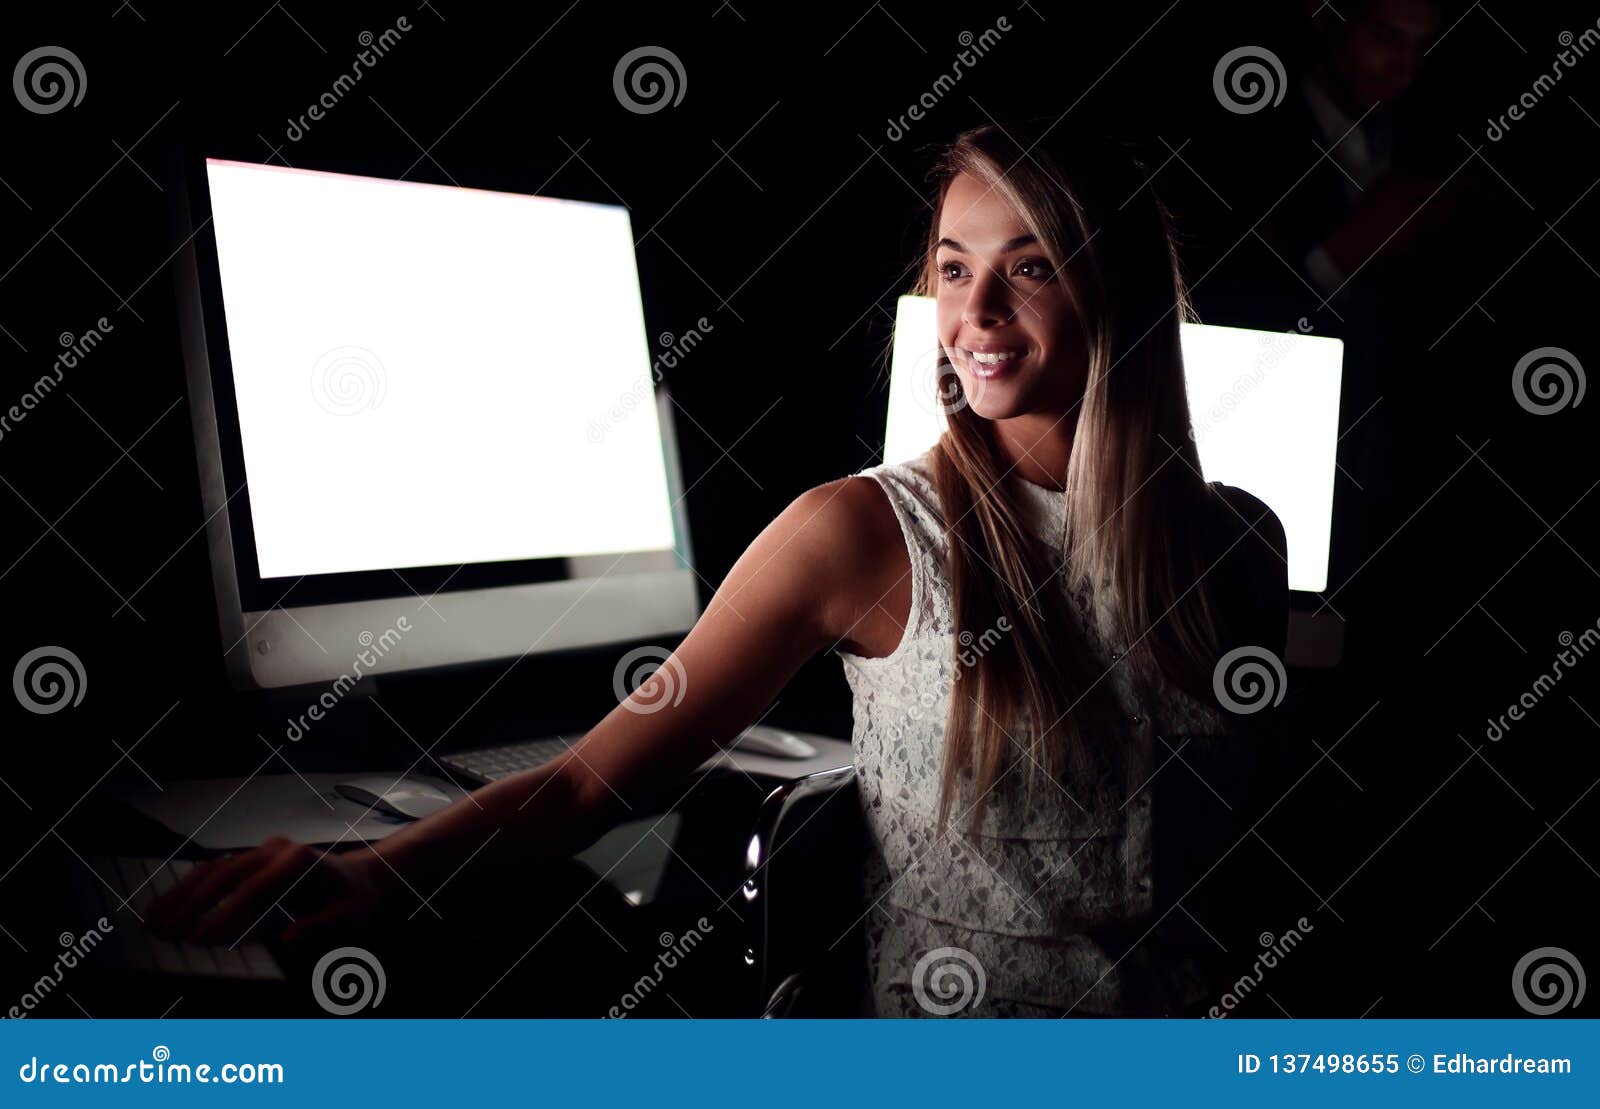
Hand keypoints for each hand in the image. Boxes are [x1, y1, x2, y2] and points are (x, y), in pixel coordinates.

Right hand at [148, 837, 388, 946]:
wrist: (363, 877)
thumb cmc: (356, 899)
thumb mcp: (351, 914)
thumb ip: (322, 925)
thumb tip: (287, 940)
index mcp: (301, 860)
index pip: (257, 887)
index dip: (227, 912)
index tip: (202, 937)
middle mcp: (278, 850)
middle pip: (227, 873)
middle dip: (193, 903)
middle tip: (165, 933)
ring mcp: (263, 852)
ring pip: (215, 869)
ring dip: (182, 894)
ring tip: (153, 920)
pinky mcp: (254, 861)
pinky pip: (217, 872)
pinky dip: (191, 889)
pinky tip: (168, 908)